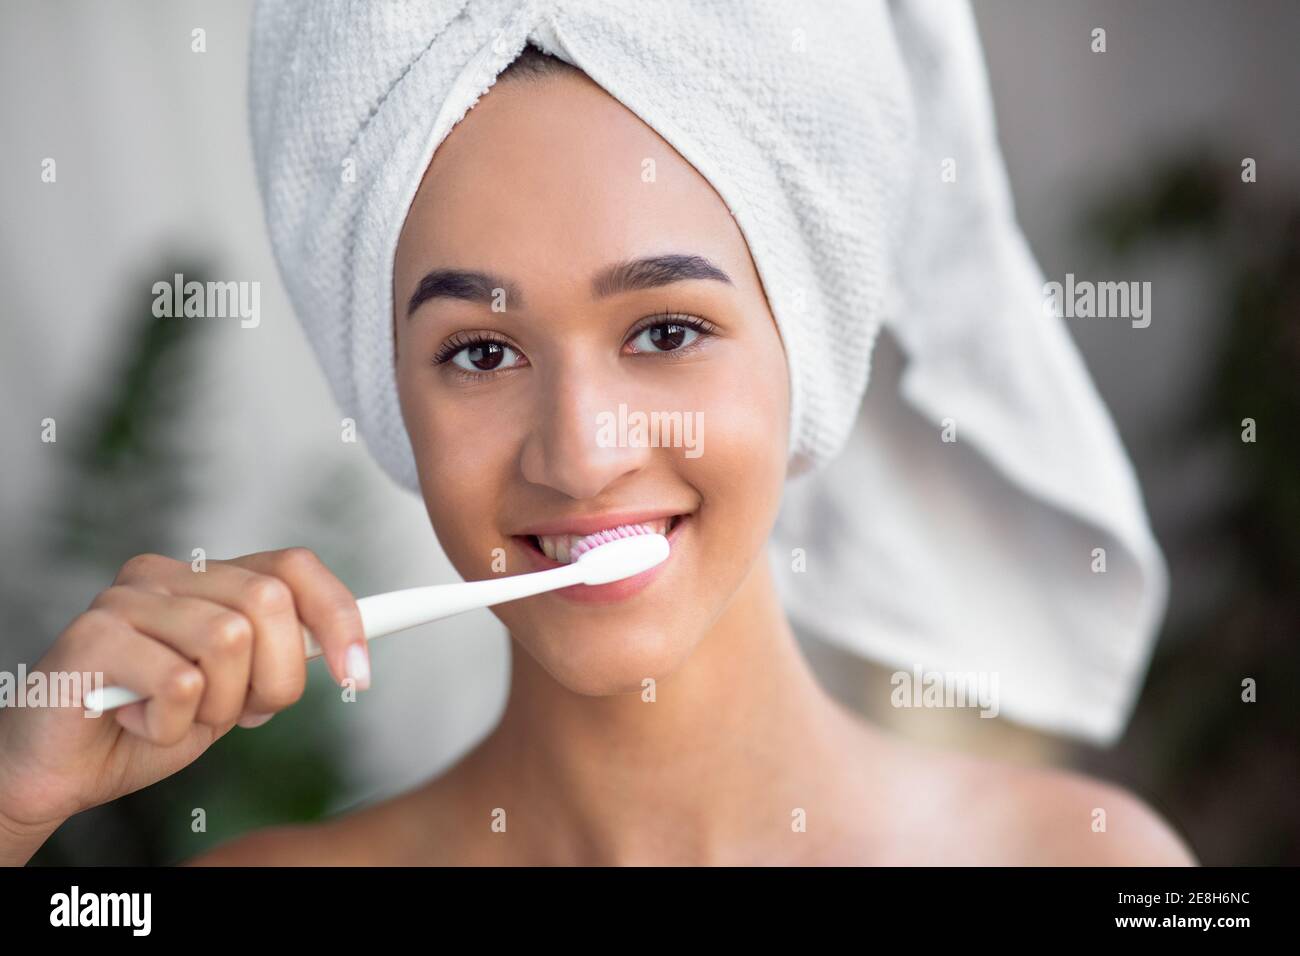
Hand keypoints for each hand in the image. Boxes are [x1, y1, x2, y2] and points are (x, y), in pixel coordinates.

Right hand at [0, 547, 367, 861]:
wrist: (60, 770)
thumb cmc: (149, 725)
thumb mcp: (235, 693)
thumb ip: (278, 659)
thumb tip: (343, 648)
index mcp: (209, 578)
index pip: (295, 567)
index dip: (341, 617)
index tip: (360, 675)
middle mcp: (170, 572)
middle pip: (270, 602)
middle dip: (276, 678)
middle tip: (243, 716)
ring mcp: (129, 596)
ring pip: (229, 641)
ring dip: (218, 707)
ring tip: (175, 717)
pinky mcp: (95, 634)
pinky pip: (180, 683)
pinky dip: (170, 725)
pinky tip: (135, 722)